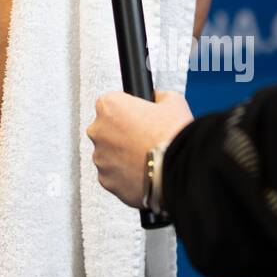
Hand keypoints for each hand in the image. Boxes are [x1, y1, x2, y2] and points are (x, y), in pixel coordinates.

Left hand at [85, 89, 193, 208]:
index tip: (140, 118)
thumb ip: (158, 97)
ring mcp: (100, 157)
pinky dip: (124, 175)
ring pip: (109, 154)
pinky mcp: (106, 180)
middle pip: (107, 129)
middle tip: (145, 139)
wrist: (179, 170)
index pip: (111, 103)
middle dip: (123, 134)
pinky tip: (143, 172)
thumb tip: (157, 99)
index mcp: (109, 106)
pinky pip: (112, 175)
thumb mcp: (173, 101)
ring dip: (122, 155)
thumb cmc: (173, 136)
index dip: (129, 111)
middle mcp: (98, 130)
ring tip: (146, 158)